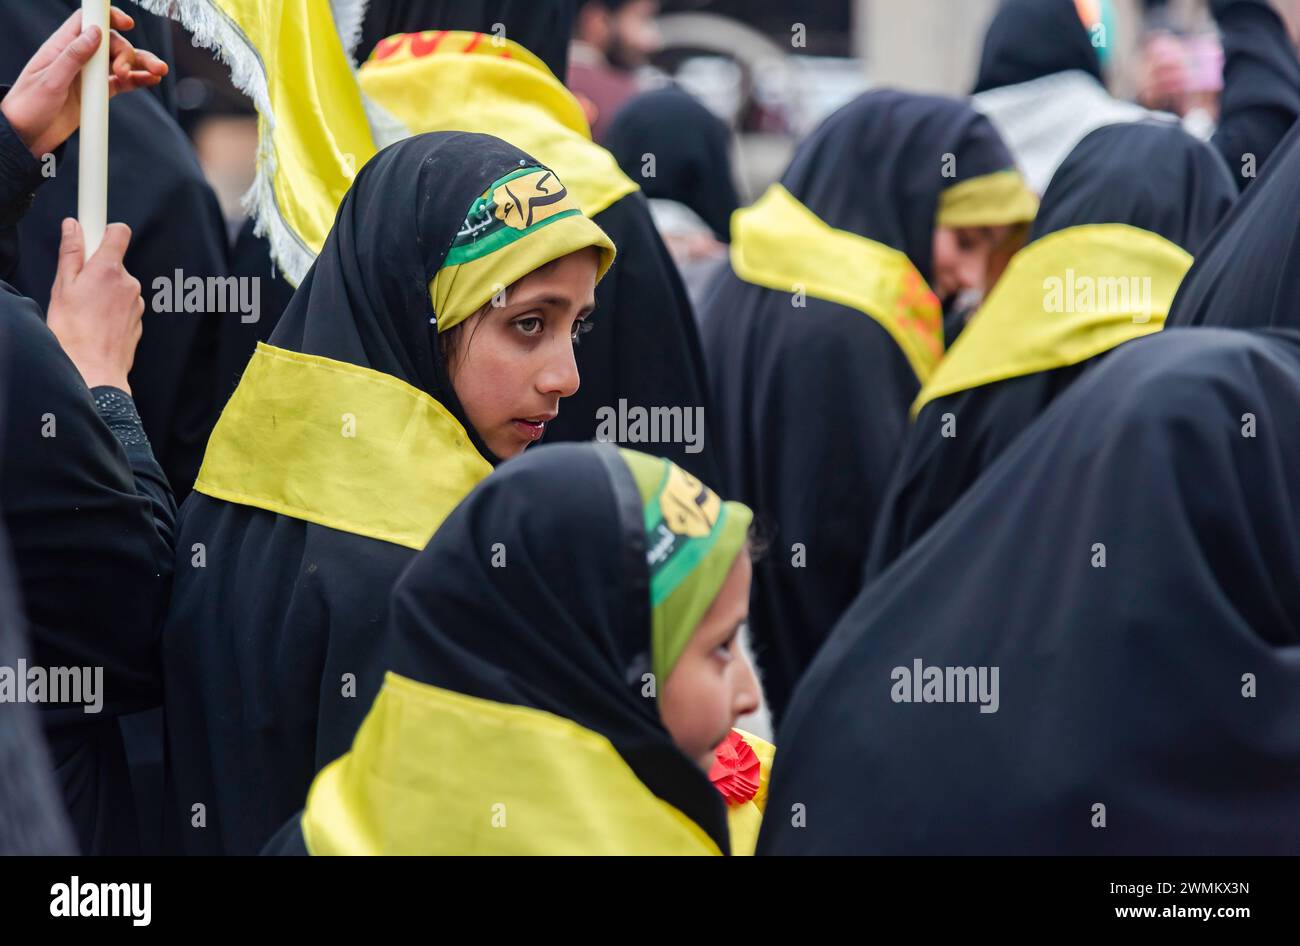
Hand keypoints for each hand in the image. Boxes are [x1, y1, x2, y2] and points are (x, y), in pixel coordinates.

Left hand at [0, 7, 167, 158]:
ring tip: (159, 72)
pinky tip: (152, 80)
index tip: (127, 23)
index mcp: (61, 47)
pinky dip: (139, 80)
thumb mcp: (49, 80)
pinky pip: (123, 83)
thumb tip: (95, 32)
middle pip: (111, 43)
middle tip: (124, 71)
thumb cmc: (28, 105)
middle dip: (126, 52)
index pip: (87, 21)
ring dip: (141, 64)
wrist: (27, 136)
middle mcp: (78, 58)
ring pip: (121, 62)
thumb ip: (73, 55)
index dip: (108, 17)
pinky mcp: (98, 94)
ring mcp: (90, 76)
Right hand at [47, 219, 143, 393]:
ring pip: (118, 286)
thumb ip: (71, 252)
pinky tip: (97, 323)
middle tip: (78, 289)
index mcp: (109, 269)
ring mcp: (137, 303)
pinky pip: (124, 305)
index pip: (118, 232)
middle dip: (97, 270)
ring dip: (104, 292)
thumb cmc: (74, 331)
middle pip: (114, 262)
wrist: (94, 370)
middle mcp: (130, 283)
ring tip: (86, 312)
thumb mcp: (63, 286)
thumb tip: (74, 226)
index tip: (93, 231)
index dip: (105, 229)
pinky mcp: (139, 320)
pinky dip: (112, 309)